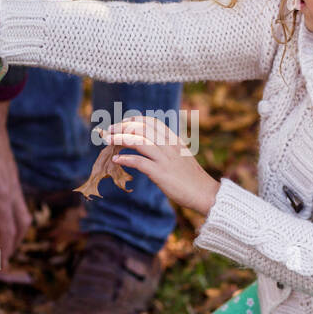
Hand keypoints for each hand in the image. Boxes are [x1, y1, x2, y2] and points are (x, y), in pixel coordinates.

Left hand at [0, 101, 31, 270]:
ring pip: (22, 212)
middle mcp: (12, 191)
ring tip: (5, 240)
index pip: (8, 231)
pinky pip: (17, 200)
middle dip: (13, 245)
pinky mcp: (10, 174)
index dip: (4, 251)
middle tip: (3, 259)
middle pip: (21, 225)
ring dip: (15, 230)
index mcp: (2, 197)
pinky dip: (13, 214)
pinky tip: (0, 210)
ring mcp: (13, 182)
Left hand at [101, 115, 219, 214]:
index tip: (122, 123)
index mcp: (174, 139)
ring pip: (139, 141)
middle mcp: (169, 145)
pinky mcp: (161, 173)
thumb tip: (151, 144)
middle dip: (122, 127)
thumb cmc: (191, 177)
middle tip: (109, 130)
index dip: (134, 120)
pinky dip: (126, 159)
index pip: (152, 122)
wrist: (204, 193)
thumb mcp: (181, 156)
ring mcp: (165, 158)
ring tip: (108, 141)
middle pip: (142, 128)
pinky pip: (140, 162)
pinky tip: (117, 160)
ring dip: (120, 139)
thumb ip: (168, 148)